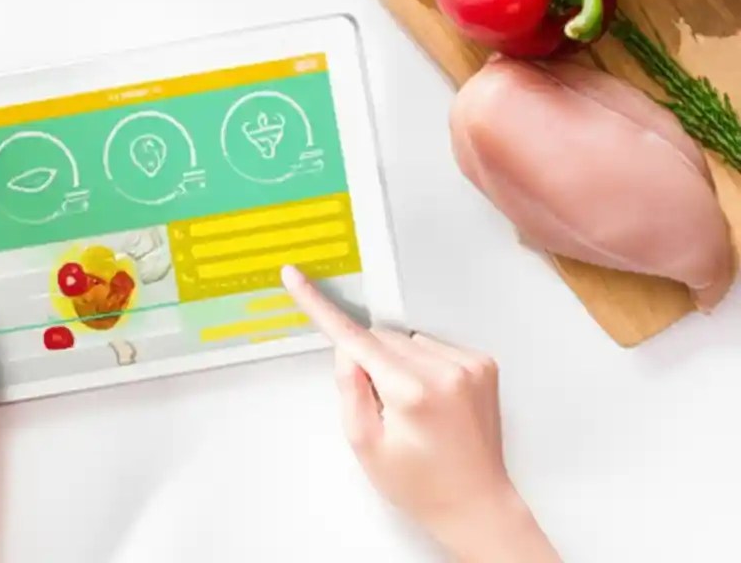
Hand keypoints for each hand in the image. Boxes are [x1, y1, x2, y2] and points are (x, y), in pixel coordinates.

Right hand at [281, 266, 558, 562]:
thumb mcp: (365, 443)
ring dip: (401, 365)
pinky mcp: (484, 364)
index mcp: (412, 392)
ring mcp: (470, 365)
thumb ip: (348, 388)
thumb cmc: (421, 484)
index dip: (320, 306)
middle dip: (372, 364)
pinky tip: (434, 401)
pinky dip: (425, 367)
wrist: (475, 504)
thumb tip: (346, 349)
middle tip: (384, 409)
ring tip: (415, 410)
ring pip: (408, 341)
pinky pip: (434, 347)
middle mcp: (445, 371)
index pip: (354, 338)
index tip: (297, 277)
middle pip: (382, 339)